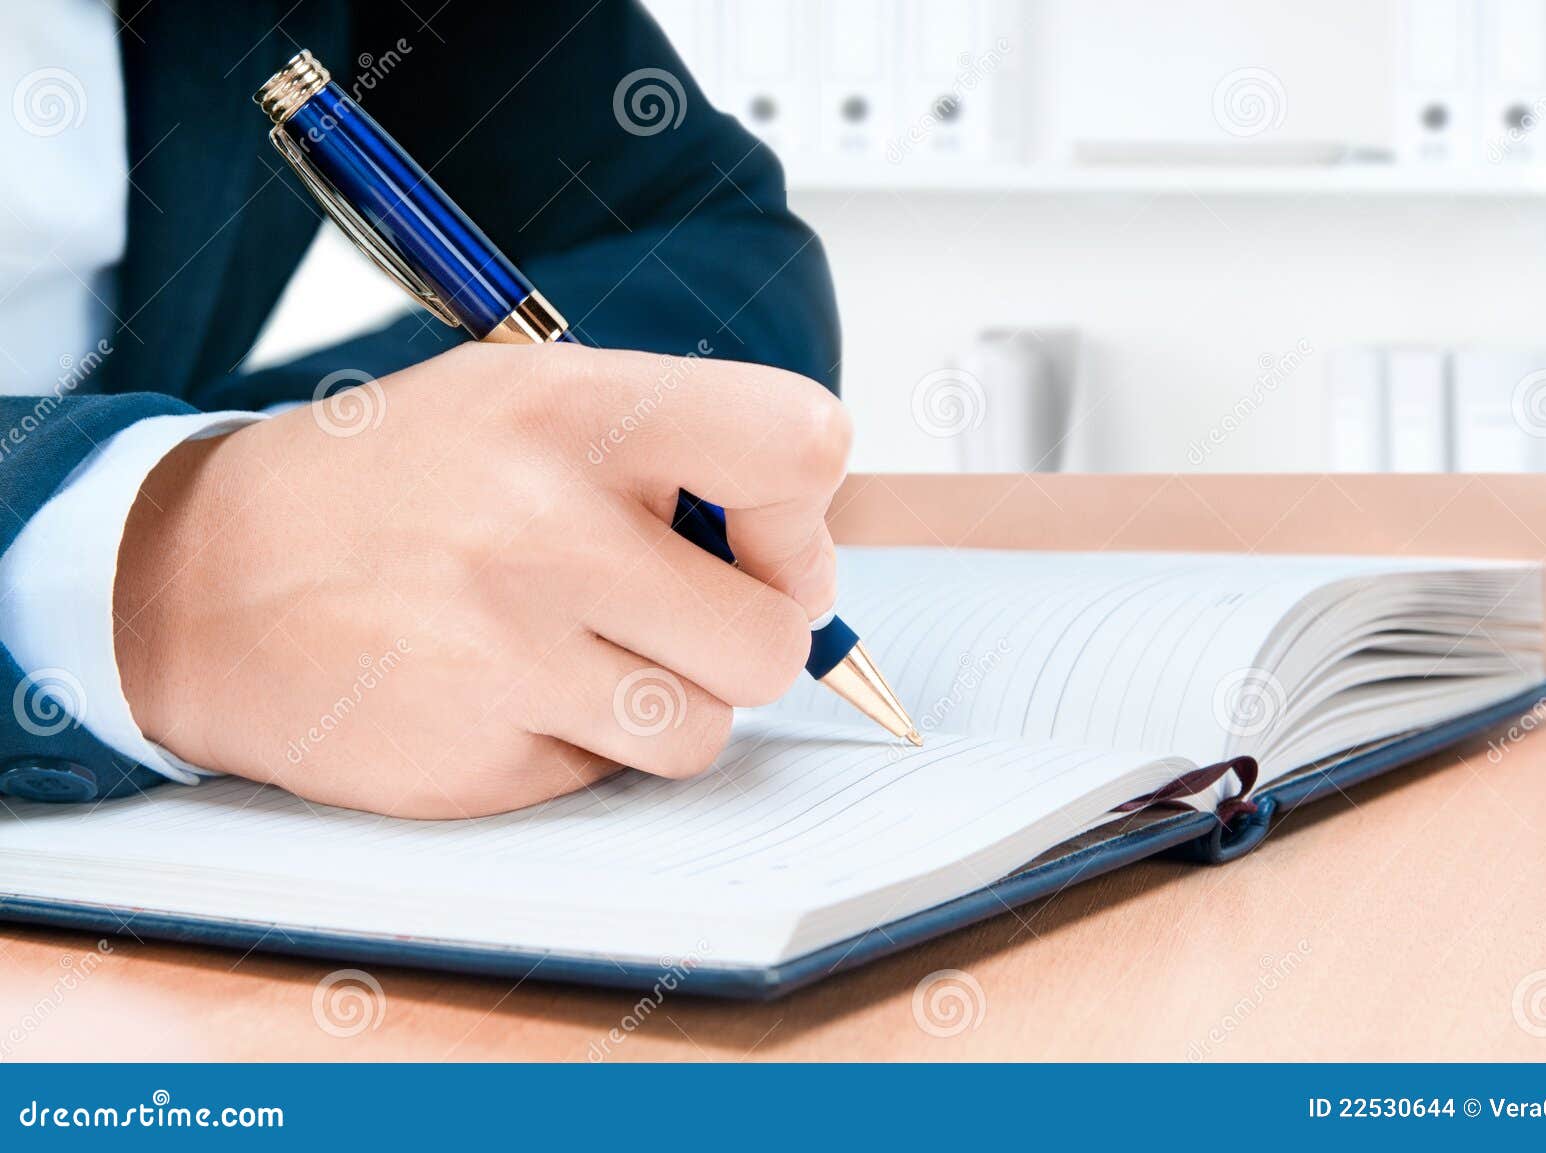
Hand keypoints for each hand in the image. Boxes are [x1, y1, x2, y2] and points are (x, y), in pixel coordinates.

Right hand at [112, 342, 850, 816]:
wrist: (202, 579)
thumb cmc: (392, 485)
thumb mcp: (519, 401)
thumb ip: (668, 449)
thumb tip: (803, 550)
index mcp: (570, 407)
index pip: (799, 445)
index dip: (804, 512)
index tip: (761, 535)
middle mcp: (543, 526)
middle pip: (775, 636)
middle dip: (749, 638)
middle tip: (680, 615)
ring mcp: (505, 653)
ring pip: (707, 729)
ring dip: (669, 706)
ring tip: (583, 655)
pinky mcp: (473, 761)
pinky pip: (610, 779)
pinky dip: (581, 748)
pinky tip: (506, 695)